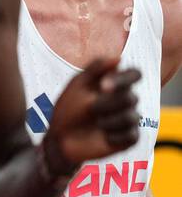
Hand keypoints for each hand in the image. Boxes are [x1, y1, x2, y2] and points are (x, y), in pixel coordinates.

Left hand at [45, 56, 140, 170]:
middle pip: (131, 98)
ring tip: (94, 123)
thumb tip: (118, 59)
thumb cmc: (69, 108)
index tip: (104, 86)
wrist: (61, 138)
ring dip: (107, 121)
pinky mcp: (129, 138)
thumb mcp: (78, 85)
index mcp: (116, 84)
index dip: (125, 79)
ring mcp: (129, 119)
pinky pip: (130, 135)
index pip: (134, 74)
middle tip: (89, 109)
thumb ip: (95, 69)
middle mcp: (126, 100)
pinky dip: (111, 136)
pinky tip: (101, 136)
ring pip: (131, 117)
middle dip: (105, 104)